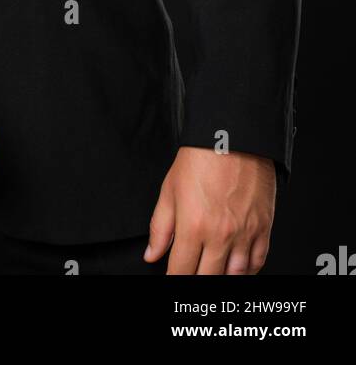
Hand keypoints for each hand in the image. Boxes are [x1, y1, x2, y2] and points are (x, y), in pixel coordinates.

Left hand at [144, 146, 275, 273]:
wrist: (232, 136)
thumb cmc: (201, 157)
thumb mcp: (169, 190)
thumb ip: (160, 227)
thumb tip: (152, 253)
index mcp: (193, 226)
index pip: (181, 271)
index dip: (174, 279)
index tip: (173, 279)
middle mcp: (220, 234)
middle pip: (207, 277)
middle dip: (196, 280)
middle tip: (191, 275)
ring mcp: (244, 233)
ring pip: (235, 276)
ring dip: (222, 278)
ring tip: (213, 272)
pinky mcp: (263, 228)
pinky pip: (258, 262)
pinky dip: (248, 272)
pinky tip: (238, 270)